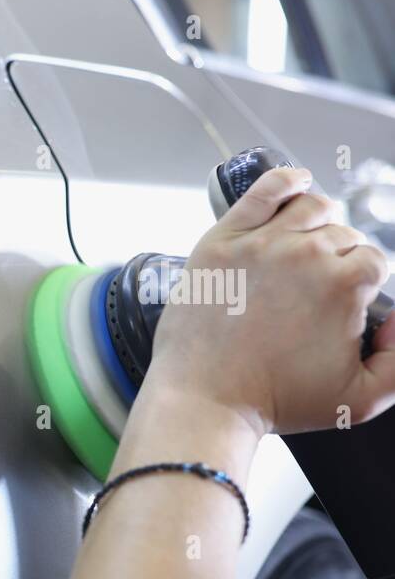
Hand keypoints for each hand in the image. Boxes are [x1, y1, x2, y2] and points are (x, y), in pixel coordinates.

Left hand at [146, 166, 391, 435]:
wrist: (206, 399)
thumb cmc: (274, 399)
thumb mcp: (361, 398)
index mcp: (344, 283)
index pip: (373, 262)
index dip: (361, 282)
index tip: (343, 299)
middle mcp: (306, 254)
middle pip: (342, 236)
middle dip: (338, 258)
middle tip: (314, 288)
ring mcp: (262, 242)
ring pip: (311, 208)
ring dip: (319, 221)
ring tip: (308, 244)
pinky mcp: (222, 240)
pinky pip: (263, 190)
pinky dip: (286, 179)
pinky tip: (297, 183)